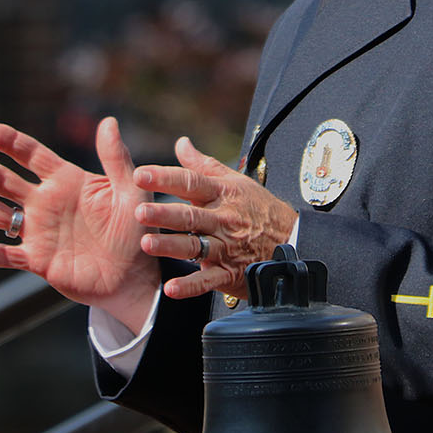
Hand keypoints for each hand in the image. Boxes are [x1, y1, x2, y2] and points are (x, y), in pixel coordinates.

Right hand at [0, 117, 159, 332]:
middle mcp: (46, 203)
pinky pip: (9, 256)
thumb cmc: (137, 230)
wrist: (137, 277)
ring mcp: (39, 232)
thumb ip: (116, 159)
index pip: (31, 155)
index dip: (9, 142)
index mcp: (66, 181)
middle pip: (5, 182)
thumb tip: (108, 121)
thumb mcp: (132, 192)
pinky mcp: (38, 261)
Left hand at [133, 136, 298, 301]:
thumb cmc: (259, 210)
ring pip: (195, 246)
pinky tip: (171, 289)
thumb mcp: (236, 182)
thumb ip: (203, 164)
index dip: (165, 177)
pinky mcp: (229, 272)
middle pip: (190, 215)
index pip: (191, 182)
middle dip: (164, 213)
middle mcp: (222, 219)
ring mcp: (226, 247)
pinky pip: (208, 281)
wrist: (293, 243)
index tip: (140, 175)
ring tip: (147, 244)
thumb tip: (181, 143)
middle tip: (139, 212)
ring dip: (170, 246)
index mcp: (222, 194)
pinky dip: (190, 286)